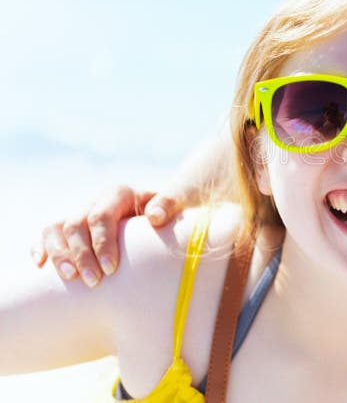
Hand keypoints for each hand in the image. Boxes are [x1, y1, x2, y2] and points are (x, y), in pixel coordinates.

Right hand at [30, 185, 185, 285]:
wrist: (158, 217)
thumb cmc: (167, 216)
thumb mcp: (175, 204)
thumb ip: (169, 204)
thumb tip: (155, 216)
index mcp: (118, 194)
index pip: (101, 216)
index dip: (102, 243)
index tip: (110, 269)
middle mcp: (94, 202)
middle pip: (76, 225)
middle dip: (81, 255)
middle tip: (93, 282)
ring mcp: (79, 214)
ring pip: (56, 229)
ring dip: (59, 254)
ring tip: (70, 278)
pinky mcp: (68, 228)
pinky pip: (46, 234)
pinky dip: (40, 248)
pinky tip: (40, 266)